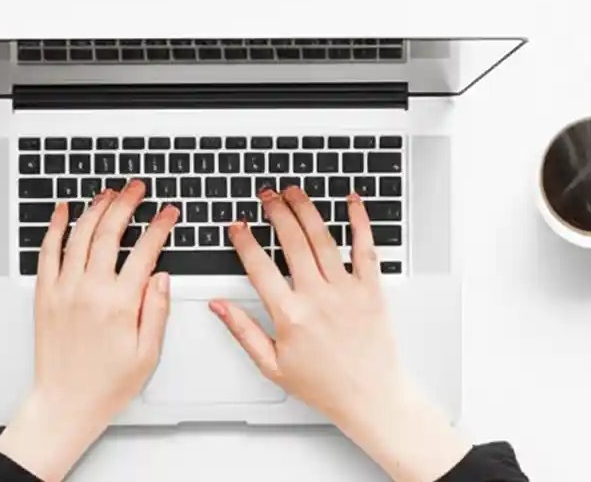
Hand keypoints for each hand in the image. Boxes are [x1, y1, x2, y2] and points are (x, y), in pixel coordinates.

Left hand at [0, 181, 177, 481]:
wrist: (64, 403)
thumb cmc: (106, 384)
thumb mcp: (147, 354)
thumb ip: (156, 311)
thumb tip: (161, 276)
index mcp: (119, 304)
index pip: (144, 251)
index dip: (160, 226)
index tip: (168, 213)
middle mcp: (89, 291)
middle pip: (109, 233)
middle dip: (127, 203)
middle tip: (138, 188)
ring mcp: (63, 290)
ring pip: (79, 235)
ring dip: (96, 208)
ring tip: (110, 193)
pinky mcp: (45, 295)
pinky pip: (47, 252)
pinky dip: (55, 227)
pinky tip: (64, 211)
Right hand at [213, 187, 470, 481]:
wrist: (371, 398)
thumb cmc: (324, 385)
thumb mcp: (272, 365)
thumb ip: (243, 331)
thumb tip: (218, 305)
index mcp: (290, 316)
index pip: (259, 267)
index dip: (245, 242)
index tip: (237, 226)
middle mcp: (318, 298)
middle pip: (291, 242)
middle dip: (276, 213)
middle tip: (266, 196)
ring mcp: (347, 291)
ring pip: (322, 239)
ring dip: (306, 210)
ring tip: (293, 192)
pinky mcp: (372, 290)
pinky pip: (366, 248)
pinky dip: (360, 221)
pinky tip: (352, 201)